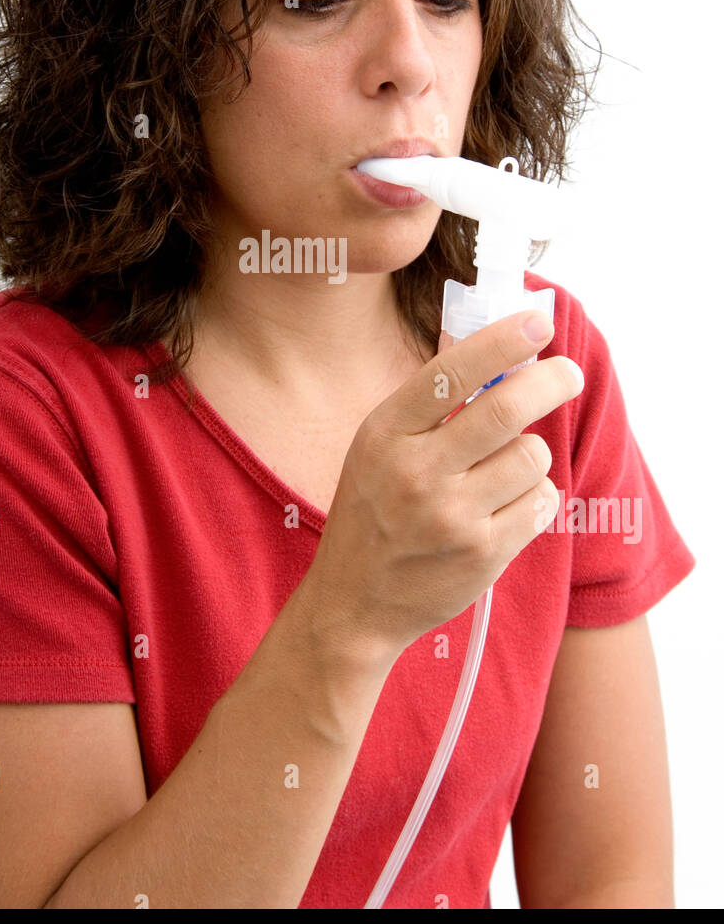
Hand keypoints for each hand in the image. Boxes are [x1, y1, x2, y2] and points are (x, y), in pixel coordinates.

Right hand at [300, 310, 582, 670]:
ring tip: (508, 465)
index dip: (502, 341)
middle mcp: (416, 473)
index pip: (451, 373)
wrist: (354, 603)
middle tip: (568, 373)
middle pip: (506, 409)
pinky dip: (537, 494)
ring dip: (532, 451)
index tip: (539, 321)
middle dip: (551, 380)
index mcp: (385, 434)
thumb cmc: (373, 511)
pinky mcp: (483, 555)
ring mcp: (452, 518)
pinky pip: (542, 502)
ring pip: (532, 456)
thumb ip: (429, 403)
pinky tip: (508, 503)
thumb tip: (491, 347)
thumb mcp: (379, 447)